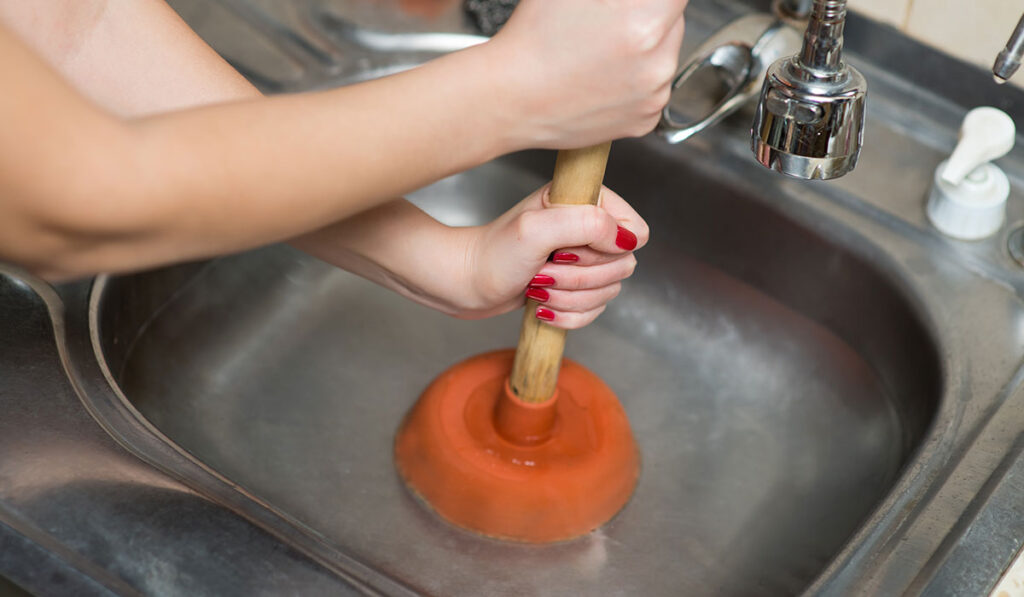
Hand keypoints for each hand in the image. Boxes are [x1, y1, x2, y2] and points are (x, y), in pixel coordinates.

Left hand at [456, 184, 647, 328]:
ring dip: (571, 297)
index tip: (568, 251)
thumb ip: (586, 223)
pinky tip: (543, 306)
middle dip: (581, 278)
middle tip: (543, 270)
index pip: (635, 230)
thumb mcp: (536, 230)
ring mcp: (582, 259)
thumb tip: (626, 239)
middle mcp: (587, 227)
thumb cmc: (491, 254)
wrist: (463, 284)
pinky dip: (569, 315)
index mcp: (585, 201)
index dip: (609, 249)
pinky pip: (595, 310)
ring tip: (537, 286)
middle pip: (623, 266)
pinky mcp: (574, 286)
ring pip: (610, 291)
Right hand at [488, 0, 687, 148]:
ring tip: (599, 52)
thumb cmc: (533, 42)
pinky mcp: (645, 121)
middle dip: (648, 15)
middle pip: (674, 21)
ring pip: (664, 56)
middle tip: (605, 21)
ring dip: (643, 49)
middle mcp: (658, 63)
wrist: (511, 98)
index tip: (635, 4)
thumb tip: (635, 0)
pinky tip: (601, 77)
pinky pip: (652, 89)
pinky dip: (635, 82)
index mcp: (646, 22)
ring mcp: (654, 96)